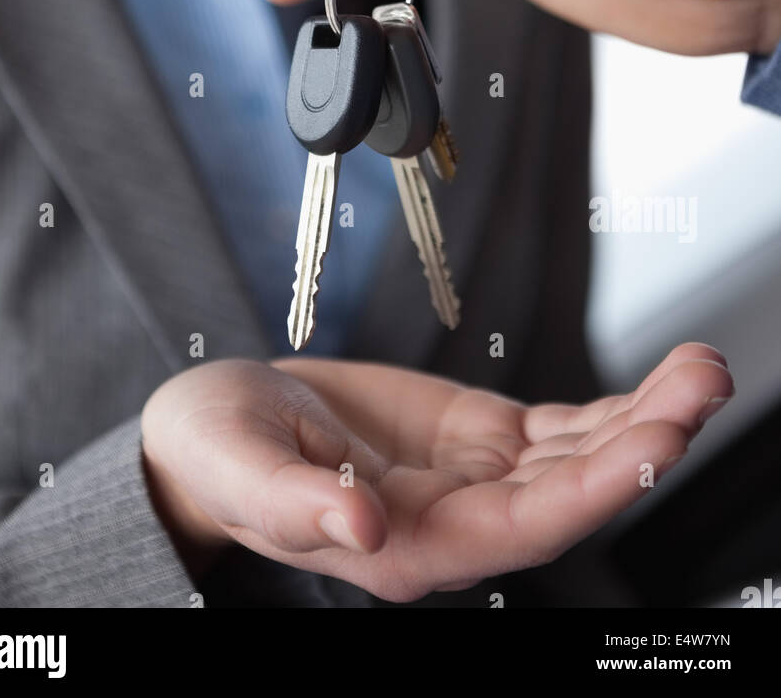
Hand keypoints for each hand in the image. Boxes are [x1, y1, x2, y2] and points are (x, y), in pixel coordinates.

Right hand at [140, 344, 731, 601]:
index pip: (518, 528)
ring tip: (701, 369)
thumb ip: (300, 505)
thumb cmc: (215, 456)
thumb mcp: (241, 470)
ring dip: (644, 416)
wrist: (215, 426)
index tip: (648, 448)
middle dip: (642, 442)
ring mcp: (472, 478)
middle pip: (570, 491)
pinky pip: (559, 427)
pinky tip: (656, 385)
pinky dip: (612, 405)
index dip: (588, 491)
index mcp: (403, 547)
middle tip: (699, 386)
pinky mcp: (474, 436)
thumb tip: (363, 529)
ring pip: (578, 455)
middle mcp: (456, 522)